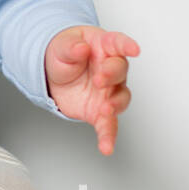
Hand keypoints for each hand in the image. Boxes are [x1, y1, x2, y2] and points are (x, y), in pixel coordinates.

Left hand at [44, 26, 139, 155]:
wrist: (54, 74)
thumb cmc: (65, 54)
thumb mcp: (62, 45)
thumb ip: (71, 46)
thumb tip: (81, 48)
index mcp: (103, 47)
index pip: (118, 43)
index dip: (127, 46)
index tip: (134, 49)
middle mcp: (110, 70)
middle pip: (120, 71)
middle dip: (112, 76)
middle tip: (99, 80)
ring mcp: (108, 91)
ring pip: (120, 98)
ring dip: (115, 104)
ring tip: (105, 109)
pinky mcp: (100, 111)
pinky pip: (108, 124)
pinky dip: (108, 136)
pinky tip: (107, 146)